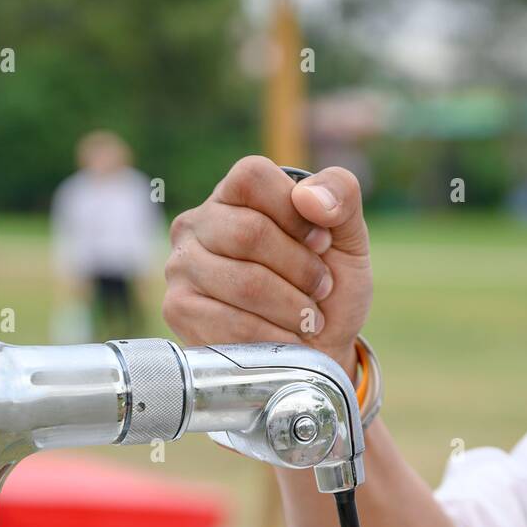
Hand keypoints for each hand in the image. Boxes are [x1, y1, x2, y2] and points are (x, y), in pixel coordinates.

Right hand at [163, 155, 372, 379]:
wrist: (319, 348)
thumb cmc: (328, 287)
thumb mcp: (347, 236)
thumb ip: (341, 196)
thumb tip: (309, 197)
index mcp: (234, 193)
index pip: (252, 178)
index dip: (295, 214)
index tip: (322, 244)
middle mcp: (197, 224)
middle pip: (249, 233)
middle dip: (300, 269)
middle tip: (322, 289)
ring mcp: (182, 266)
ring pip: (244, 283)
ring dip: (292, 308)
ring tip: (309, 318)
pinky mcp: (179, 309)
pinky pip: (231, 323)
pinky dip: (273, 337)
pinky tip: (286, 340)